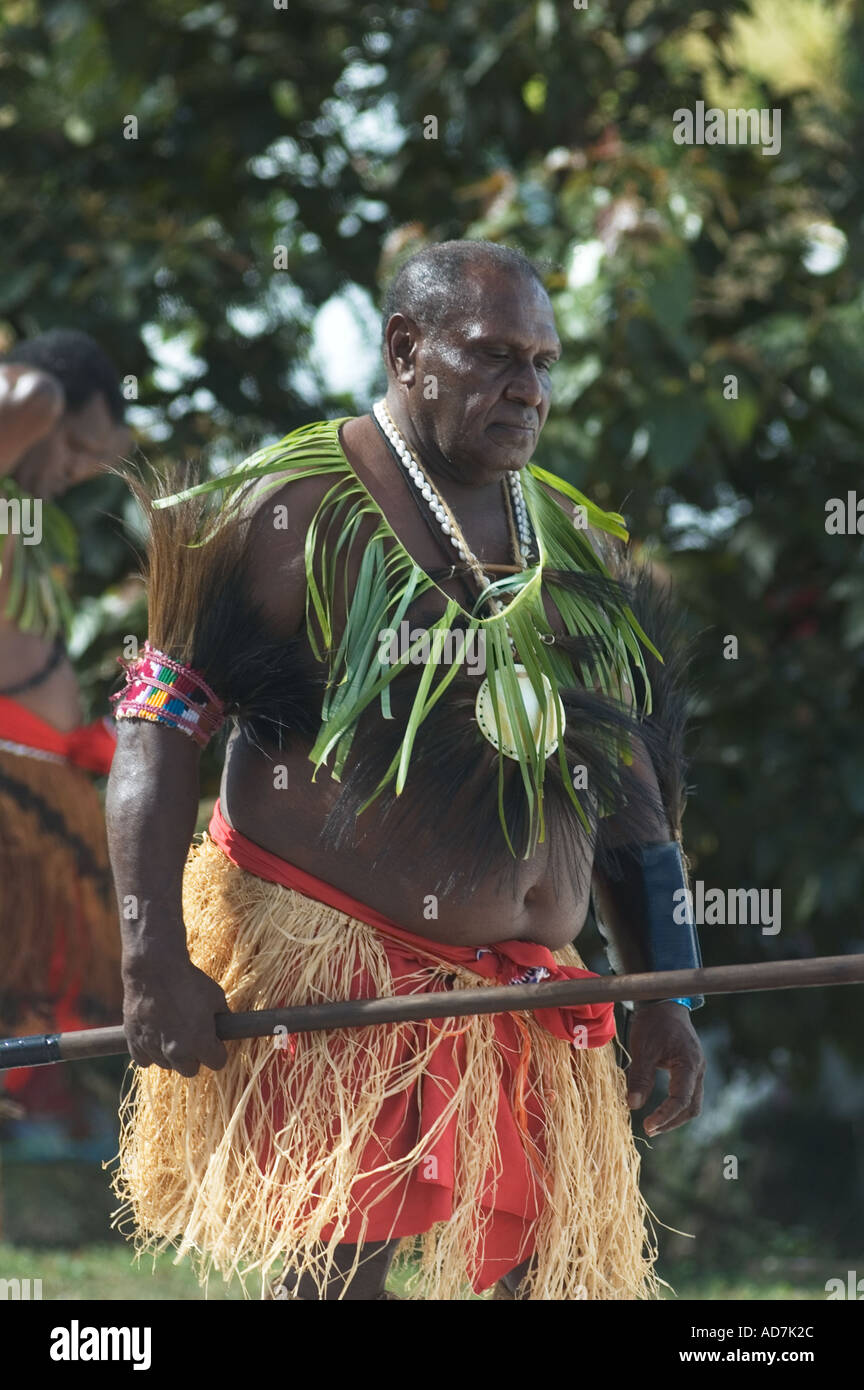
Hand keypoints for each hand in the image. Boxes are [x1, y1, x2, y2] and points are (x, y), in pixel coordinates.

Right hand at [123, 950, 228, 1076]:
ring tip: (172, 1030)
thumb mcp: (217, 996)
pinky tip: (154, 1035)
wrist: (154, 968)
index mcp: (200, 1043)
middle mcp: (177, 1052)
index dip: (218, 1051)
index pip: (217, 1063)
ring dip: (171, 1054)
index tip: (215, 1041)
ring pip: (167, 1065)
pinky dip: (149, 1051)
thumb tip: (225, 1026)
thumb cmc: (189, 981)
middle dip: (194, 1057)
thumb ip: (221, 1017)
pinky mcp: (134, 1041)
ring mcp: (154, 1049)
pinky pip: (144, 1059)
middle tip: (193, 1037)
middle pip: (190, 1070)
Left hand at [625, 1001, 704, 1135]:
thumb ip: (639, 1077)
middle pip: (692, 1107)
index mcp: (689, 1064)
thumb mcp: (642, 1048)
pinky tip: (660, 1109)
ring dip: (674, 1116)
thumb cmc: (653, 1023)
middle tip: (650, 1129)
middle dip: (672, 1121)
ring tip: (653, 1124)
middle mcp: (698, 1069)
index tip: (647, 1126)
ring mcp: (697, 1069)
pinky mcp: (691, 1068)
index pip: (681, 1100)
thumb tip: (633, 1105)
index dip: (665, 1116)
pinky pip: (688, 1093)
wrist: (663, 1002)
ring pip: (692, 1102)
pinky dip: (676, 1105)